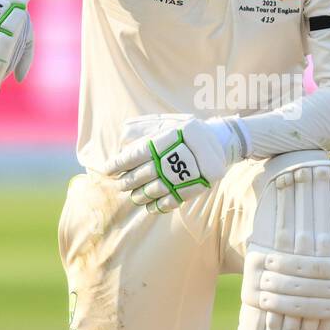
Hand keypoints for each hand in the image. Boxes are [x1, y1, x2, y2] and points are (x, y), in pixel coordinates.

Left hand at [103, 117, 247, 212]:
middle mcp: (179, 153)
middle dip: (129, 181)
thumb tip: (122, 140)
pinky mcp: (198, 185)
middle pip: (146, 172)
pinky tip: (151, 207)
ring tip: (134, 196)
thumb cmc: (188, 131)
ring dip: (142, 195)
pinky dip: (160, 205)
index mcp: (170, 135)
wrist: (222, 141)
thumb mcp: (168, 122)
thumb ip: (144, 128)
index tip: (107, 169)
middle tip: (120, 185)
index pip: (139, 152)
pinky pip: (174, 199)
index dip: (120, 162)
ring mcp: (189, 171)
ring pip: (157, 188)